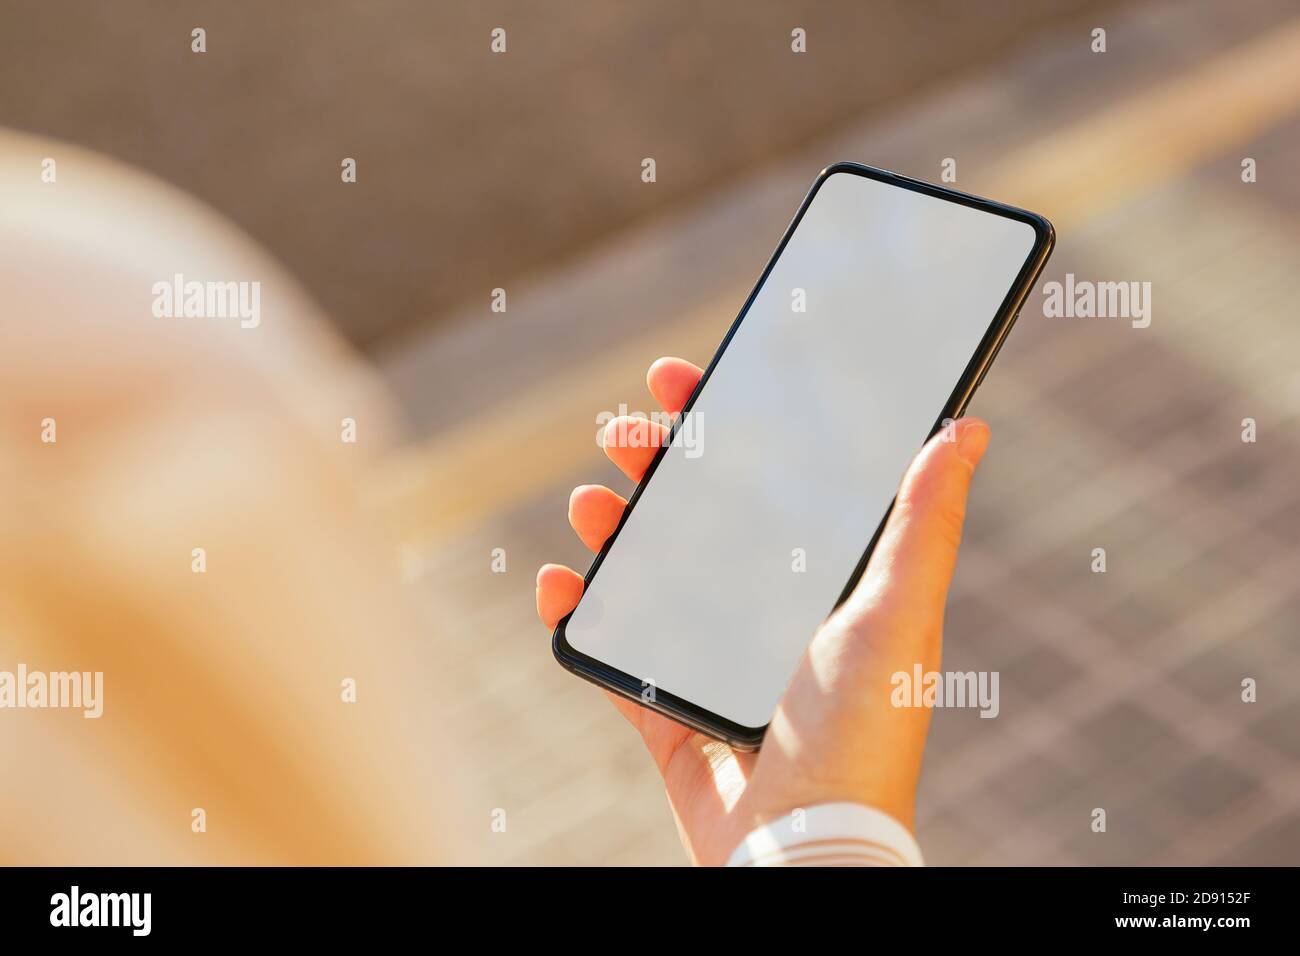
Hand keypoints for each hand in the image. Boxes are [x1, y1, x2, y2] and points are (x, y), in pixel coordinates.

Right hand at [537, 356, 989, 864]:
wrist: (803, 844)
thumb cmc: (863, 731)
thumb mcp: (897, 613)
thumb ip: (923, 523)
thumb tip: (966, 429)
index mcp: (820, 583)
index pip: (769, 482)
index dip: (726, 428)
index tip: (686, 382)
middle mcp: (767, 613)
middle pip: (699, 517)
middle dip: (658, 467)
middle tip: (623, 431)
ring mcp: (713, 660)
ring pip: (650, 573)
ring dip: (614, 530)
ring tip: (591, 502)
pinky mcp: (670, 710)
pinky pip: (612, 653)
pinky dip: (580, 616)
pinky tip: (560, 583)